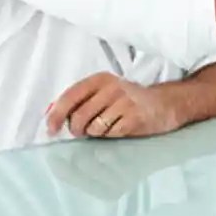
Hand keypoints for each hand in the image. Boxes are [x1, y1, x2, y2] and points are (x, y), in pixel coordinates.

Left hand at [47, 72, 182, 139]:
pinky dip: (112, 135)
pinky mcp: (134, 117)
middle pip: (79, 117)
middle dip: (77, 129)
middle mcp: (112, 87)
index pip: (70, 96)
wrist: (165, 104)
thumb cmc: (128, 101)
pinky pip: (110, 134)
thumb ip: (79, 101)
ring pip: (94, 128)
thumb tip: (50, 115)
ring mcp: (125, 102)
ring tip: (109, 125)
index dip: (56, 115)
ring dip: (97, 133)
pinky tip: (122, 127)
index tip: (51, 130)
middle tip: (85, 131)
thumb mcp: (104, 93)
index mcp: (100, 79)